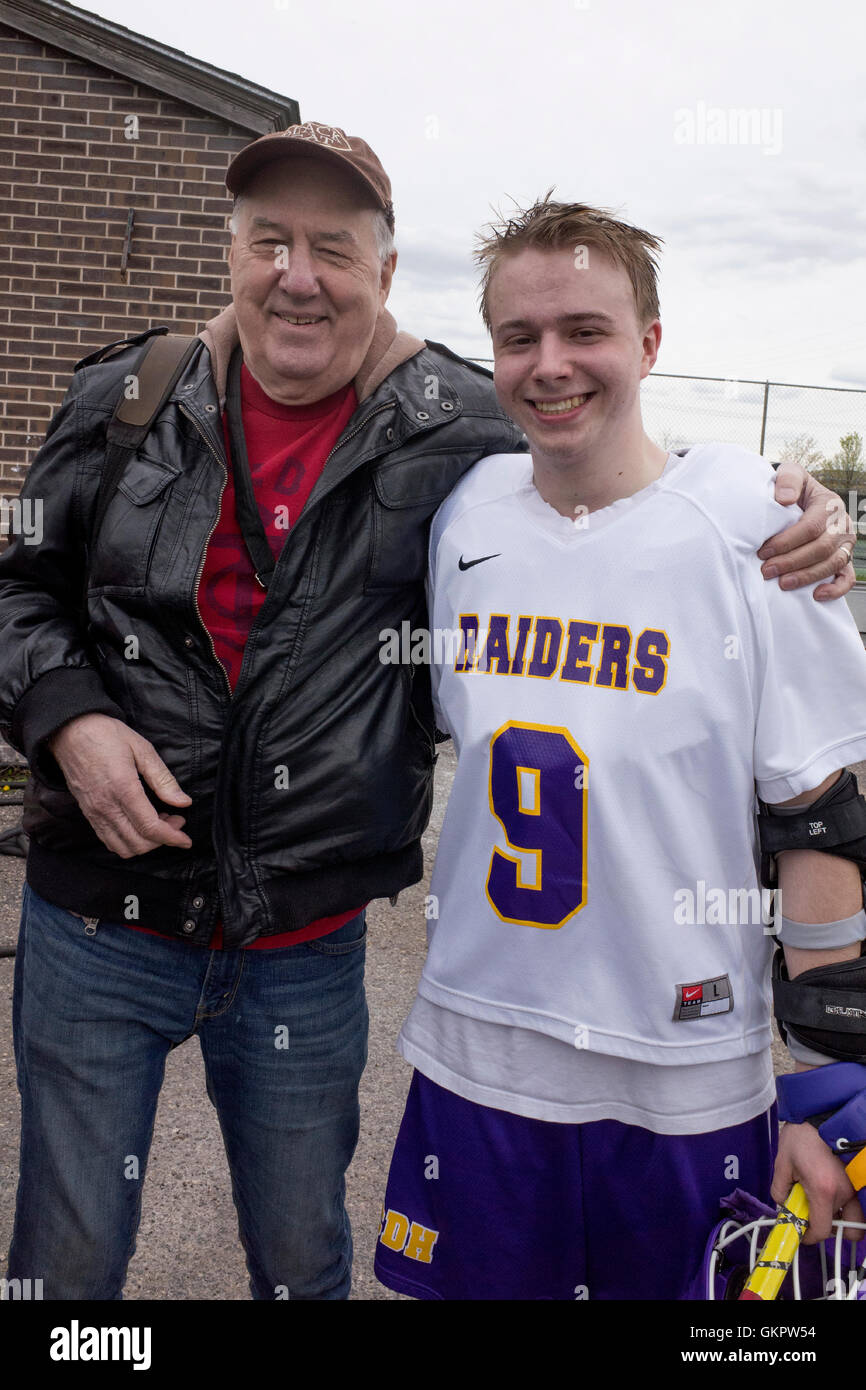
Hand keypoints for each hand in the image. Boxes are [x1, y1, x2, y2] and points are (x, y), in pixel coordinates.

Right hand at [48, 712, 192, 857]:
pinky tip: (139, 825)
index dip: (172, 837)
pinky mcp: (88, 814)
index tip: (186, 840)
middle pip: (138, 843)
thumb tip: (183, 802)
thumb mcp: (142, 749)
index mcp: (123, 788)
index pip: (149, 827)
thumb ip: (163, 779)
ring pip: (123, 848)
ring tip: (158, 823)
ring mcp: (94, 813)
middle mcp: (106, 806)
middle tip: (176, 821)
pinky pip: (109, 841)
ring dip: (145, 843)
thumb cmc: (106, 735)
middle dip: (163, 840)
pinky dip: (128, 842)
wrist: (70, 732)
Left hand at [757, 461, 855, 599]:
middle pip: (821, 548)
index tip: (763, 552)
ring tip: (783, 584)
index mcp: (829, 504)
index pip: (811, 527)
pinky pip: (847, 577)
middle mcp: (842, 524)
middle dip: (792, 562)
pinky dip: (835, 589)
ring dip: (807, 576)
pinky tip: (816, 596)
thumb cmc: (791, 488)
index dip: (786, 542)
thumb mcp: (789, 473)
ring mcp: (845, 544)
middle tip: (766, 571)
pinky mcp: (844, 559)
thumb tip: (785, 499)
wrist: (797, 497)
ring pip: (833, 564)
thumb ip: (787, 479)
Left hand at [771, 1121, 861, 1243]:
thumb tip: (784, 1206)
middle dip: (835, 1230)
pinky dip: (848, 1204)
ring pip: (856, 1216)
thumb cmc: (802, 1136)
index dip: (810, 1237)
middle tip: (818, 1217)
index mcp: (823, 1189)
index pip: (822, 1230)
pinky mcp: (859, 1177)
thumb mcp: (782, 1163)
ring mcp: (856, 1185)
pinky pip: (858, 1201)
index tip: (802, 1232)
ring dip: (842, 1216)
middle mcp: (845, 1191)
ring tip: (824, 1201)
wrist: (822, 1113)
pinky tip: (832, 1191)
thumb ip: (780, 1190)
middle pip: (850, 1231)